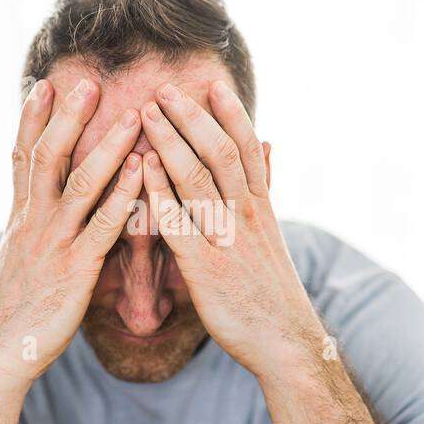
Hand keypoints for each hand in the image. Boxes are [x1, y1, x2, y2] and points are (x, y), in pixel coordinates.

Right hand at [0, 77, 143, 396]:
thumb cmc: (16, 310)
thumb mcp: (19, 259)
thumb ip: (33, 229)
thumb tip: (40, 209)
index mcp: (20, 217)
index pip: (23, 157)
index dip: (31, 120)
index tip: (43, 84)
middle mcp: (33, 221)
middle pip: (47, 157)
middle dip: (66, 118)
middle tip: (86, 82)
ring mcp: (53, 243)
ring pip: (80, 184)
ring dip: (107, 147)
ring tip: (132, 116)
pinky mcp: (75, 269)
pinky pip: (102, 226)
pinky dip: (123, 195)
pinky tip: (144, 172)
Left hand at [140, 80, 325, 380]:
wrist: (283, 341)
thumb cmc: (272, 290)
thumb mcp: (272, 231)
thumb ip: (265, 186)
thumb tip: (270, 144)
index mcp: (262, 206)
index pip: (246, 147)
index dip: (229, 113)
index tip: (210, 83)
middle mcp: (247, 215)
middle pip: (221, 152)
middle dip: (193, 117)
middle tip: (165, 87)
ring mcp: (227, 239)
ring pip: (199, 177)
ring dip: (171, 140)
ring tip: (146, 112)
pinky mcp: (205, 266)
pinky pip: (179, 221)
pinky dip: (159, 191)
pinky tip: (139, 170)